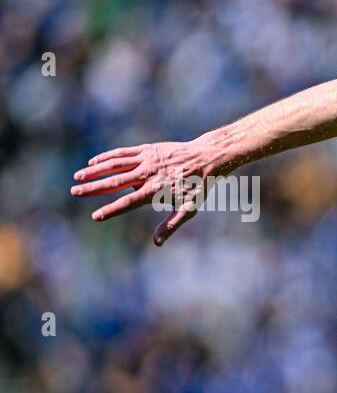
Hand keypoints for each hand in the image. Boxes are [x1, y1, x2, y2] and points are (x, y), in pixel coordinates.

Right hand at [70, 135, 229, 245]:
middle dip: (93, 188)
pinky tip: (93, 162)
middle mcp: (147, 174)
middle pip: (114, 182)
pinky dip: (106, 157)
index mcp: (155, 191)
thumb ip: (171, 225)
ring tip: (78, 177)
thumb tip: (157, 242)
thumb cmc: (198, 187)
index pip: (128, 202)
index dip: (111, 210)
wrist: (206, 158)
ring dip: (94, 171)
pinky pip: (122, 153)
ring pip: (114, 165)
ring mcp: (145, 160)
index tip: (96, 216)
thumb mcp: (189, 209)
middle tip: (74, 192)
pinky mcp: (146, 150)